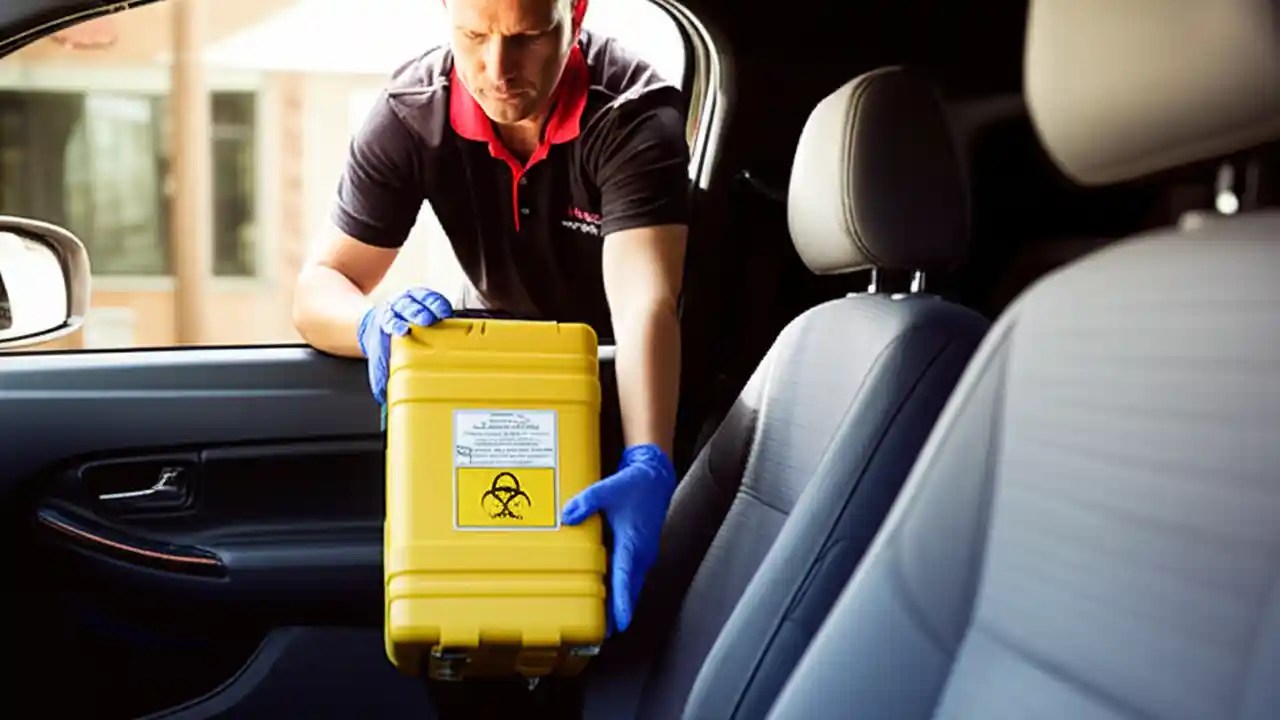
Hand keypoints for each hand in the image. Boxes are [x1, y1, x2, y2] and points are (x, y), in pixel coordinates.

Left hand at [357, 286, 452, 403]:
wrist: (377, 326)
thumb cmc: (383, 345)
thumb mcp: (379, 361)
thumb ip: (381, 378)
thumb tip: (384, 398)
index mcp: (385, 323)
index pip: (390, 321)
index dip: (396, 324)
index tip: (403, 331)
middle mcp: (396, 310)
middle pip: (406, 307)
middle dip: (416, 312)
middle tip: (426, 320)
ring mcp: (409, 302)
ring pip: (419, 299)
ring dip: (430, 305)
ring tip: (442, 313)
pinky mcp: (421, 298)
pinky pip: (429, 296)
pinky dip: (438, 301)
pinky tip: (447, 309)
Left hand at [561, 444, 676, 632]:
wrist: (655, 478)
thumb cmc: (634, 485)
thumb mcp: (607, 489)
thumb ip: (586, 502)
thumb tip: (568, 516)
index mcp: (633, 542)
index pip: (626, 578)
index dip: (621, 602)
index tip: (620, 622)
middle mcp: (641, 553)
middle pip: (630, 590)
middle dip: (619, 612)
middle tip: (605, 634)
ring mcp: (644, 554)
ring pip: (633, 584)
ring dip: (622, 601)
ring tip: (608, 622)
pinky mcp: (641, 551)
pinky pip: (632, 575)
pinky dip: (624, 588)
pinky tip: (612, 594)